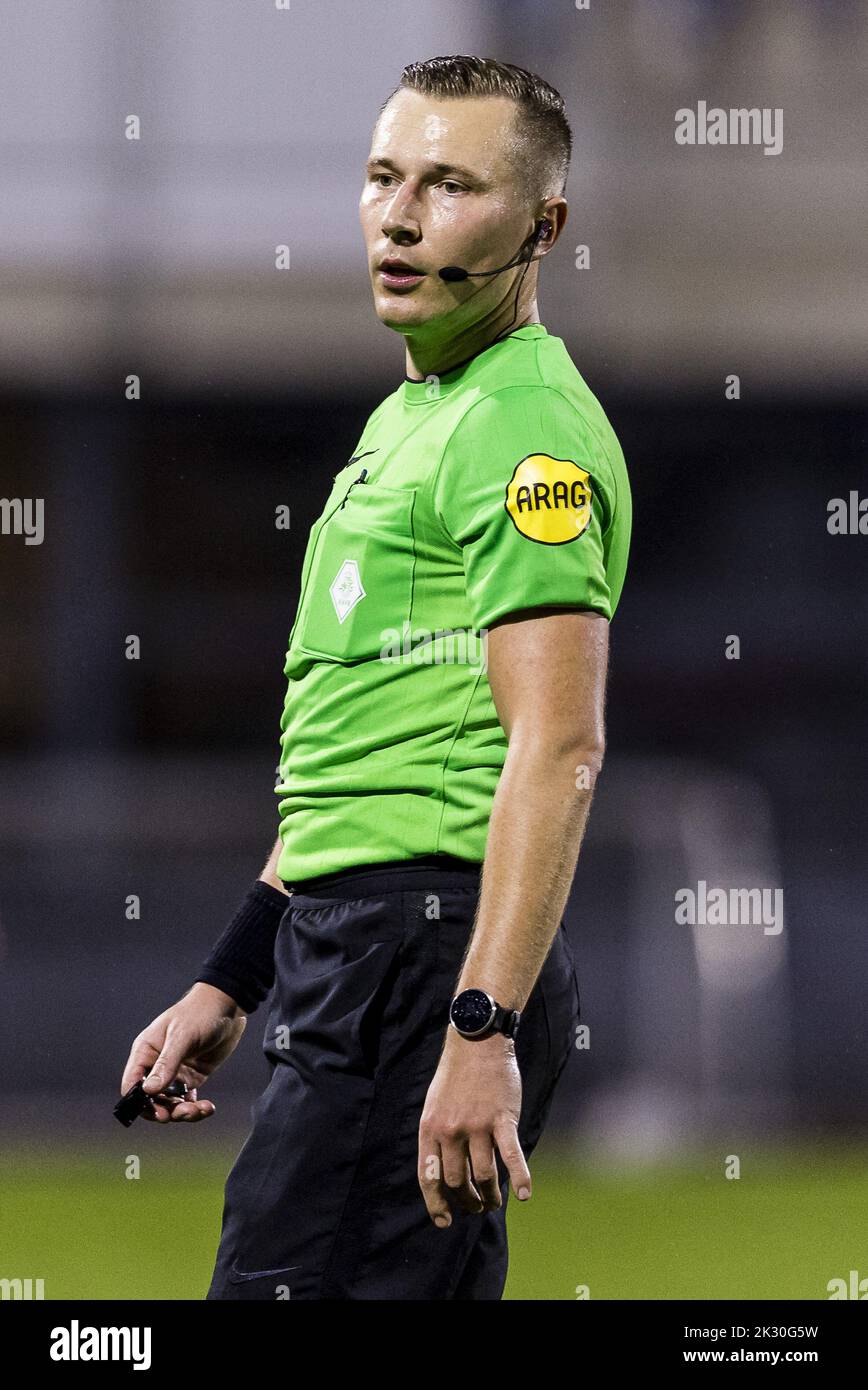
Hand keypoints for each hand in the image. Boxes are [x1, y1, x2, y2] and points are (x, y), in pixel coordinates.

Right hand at [120, 983, 246, 1123]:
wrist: (228, 1005)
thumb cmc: (199, 1013)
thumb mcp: (182, 1036)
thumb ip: (166, 1064)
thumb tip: (149, 1091)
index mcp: (145, 1052)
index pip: (132, 1084)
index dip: (139, 1103)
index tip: (158, 1112)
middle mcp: (156, 1065)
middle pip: (150, 1100)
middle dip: (165, 1111)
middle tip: (183, 1112)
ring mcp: (174, 1073)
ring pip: (170, 1103)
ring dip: (183, 1112)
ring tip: (200, 1110)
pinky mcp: (192, 1078)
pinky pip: (188, 1100)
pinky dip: (196, 1108)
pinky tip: (208, 1107)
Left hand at [418, 1029, 530, 1227]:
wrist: (476, 1041)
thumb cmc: (456, 1075)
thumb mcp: (434, 1105)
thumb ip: (437, 1136)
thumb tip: (443, 1173)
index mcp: (430, 1128)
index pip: (429, 1177)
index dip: (436, 1204)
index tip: (444, 1221)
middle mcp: (451, 1129)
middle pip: (458, 1181)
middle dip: (467, 1201)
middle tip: (476, 1207)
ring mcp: (477, 1125)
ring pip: (484, 1175)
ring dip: (490, 1195)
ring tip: (494, 1202)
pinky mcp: (502, 1119)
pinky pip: (511, 1156)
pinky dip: (520, 1178)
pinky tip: (523, 1195)